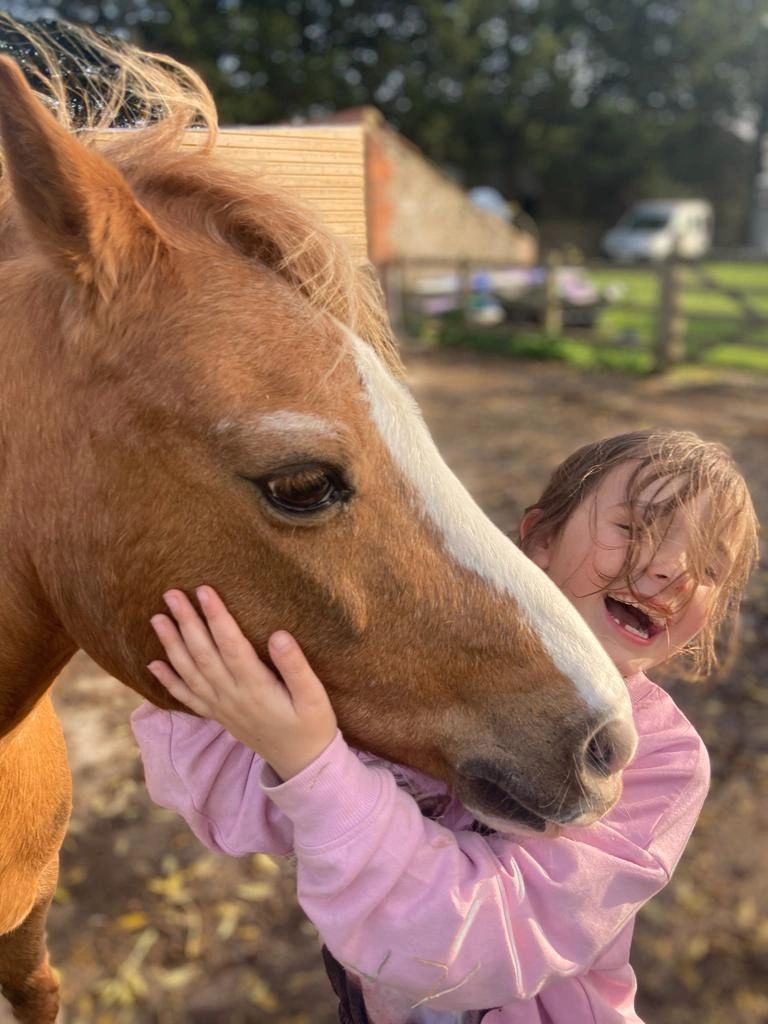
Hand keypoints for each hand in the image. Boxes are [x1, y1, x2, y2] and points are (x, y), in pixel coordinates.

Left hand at [147, 586, 337, 780]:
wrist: (301, 764)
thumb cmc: (312, 726)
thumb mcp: (315, 697)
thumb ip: (295, 666)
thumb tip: (278, 634)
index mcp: (256, 687)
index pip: (230, 645)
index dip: (216, 616)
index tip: (204, 591)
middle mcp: (232, 696)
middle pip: (203, 654)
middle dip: (186, 622)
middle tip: (171, 594)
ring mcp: (221, 707)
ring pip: (190, 672)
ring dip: (172, 645)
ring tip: (157, 619)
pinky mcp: (218, 716)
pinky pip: (187, 698)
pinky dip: (168, 681)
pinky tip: (153, 664)